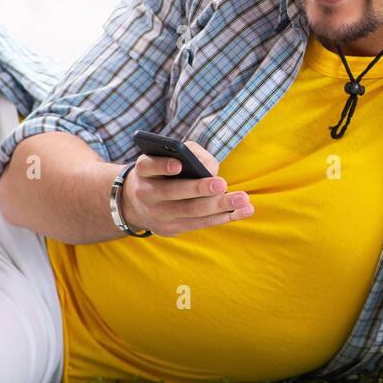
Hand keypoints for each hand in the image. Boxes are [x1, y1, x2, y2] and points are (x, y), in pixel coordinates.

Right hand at [121, 141, 253, 236]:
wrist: (137, 204)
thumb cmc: (162, 172)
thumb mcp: (166, 157)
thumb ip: (188, 153)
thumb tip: (211, 168)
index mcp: (144, 171)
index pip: (149, 166)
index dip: (163, 165)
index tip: (179, 164)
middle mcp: (147, 193)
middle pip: (174, 192)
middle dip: (199, 188)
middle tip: (222, 183)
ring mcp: (159, 215)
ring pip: (192, 211)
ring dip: (220, 205)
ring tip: (243, 199)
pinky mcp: (172, 229)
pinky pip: (202, 223)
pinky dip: (225, 217)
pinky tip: (245, 210)